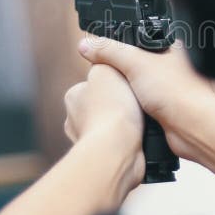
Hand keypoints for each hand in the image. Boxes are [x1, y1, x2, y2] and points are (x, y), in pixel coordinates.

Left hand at [64, 64, 144, 190]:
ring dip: (125, 122)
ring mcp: (90, 140)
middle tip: (137, 100)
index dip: (115, 80)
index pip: (96, 82)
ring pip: (112, 123)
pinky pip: (121, 142)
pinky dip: (130, 139)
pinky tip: (139, 135)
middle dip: (121, 102)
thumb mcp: (108, 69)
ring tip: (141, 119)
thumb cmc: (112, 110)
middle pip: (105, 103)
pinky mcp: (105, 156)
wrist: (118, 150)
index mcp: (74, 96)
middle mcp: (76, 119)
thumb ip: (104, 61)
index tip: (128, 81)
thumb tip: (103, 57)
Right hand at [78, 37, 214, 201]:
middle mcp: (168, 66)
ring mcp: (165, 88)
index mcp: (167, 47)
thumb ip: (109, 51)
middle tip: (103, 75)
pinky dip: (129, 106)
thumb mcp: (135, 62)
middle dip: (117, 71)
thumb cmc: (177, 92)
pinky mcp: (162, 108)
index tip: (97, 50)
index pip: (135, 39)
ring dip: (123, 91)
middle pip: (132, 64)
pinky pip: (138, 104)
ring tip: (114, 93)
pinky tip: (123, 108)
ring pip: (133, 86)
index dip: (115, 44)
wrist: (193, 128)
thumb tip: (86, 45)